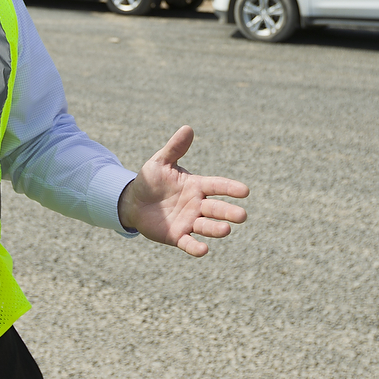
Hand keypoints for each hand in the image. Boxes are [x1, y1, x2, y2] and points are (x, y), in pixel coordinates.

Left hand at [117, 126, 248, 256]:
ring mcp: (189, 221)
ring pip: (206, 226)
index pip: (217, 186)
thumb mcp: (160, 162)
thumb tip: (187, 128)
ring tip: (226, 229)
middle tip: (242, 216)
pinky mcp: (177, 236)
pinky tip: (203, 250)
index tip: (245, 191)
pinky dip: (196, 247)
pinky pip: (189, 243)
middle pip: (216, 209)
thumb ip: (175, 148)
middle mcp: (197, 205)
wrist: (133, 202)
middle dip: (229, 212)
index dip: (230, 188)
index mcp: (196, 186)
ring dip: (216, 229)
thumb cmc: (150, 180)